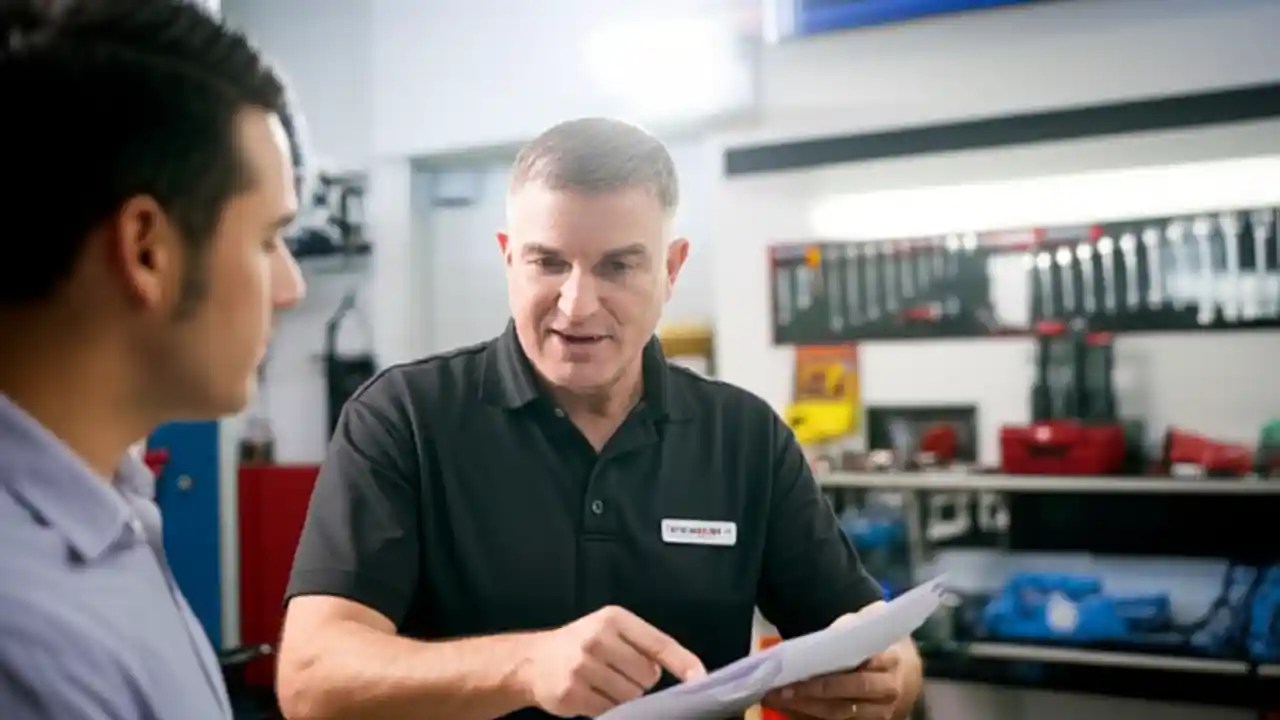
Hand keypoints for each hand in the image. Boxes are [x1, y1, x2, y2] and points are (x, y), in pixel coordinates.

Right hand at [517, 605, 706, 717]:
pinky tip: (591, 695)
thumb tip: (684, 673)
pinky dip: (607, 708)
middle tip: (617, 674)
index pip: (659, 643)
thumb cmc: (579, 645)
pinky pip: (610, 710)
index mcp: (613, 619)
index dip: (683, 663)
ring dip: (624, 697)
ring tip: (603, 684)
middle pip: (648, 677)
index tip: (701, 678)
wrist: (531, 661)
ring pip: (631, 696)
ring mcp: (583, 666)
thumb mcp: (608, 631)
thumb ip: (641, 646)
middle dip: (640, 682)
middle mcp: (598, 638)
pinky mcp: (572, 692)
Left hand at [762, 609, 905, 719]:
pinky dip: (805, 716)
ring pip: (837, 716)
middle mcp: (887, 694)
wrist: (902, 669)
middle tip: (778, 689)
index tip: (798, 673)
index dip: (827, 680)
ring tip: (774, 698)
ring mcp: (878, 714)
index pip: (860, 677)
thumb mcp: (868, 623)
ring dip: (802, 709)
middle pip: (845, 701)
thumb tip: (825, 637)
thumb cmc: (876, 642)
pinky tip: (785, 707)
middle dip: (809, 696)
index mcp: (890, 663)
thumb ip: (848, 627)